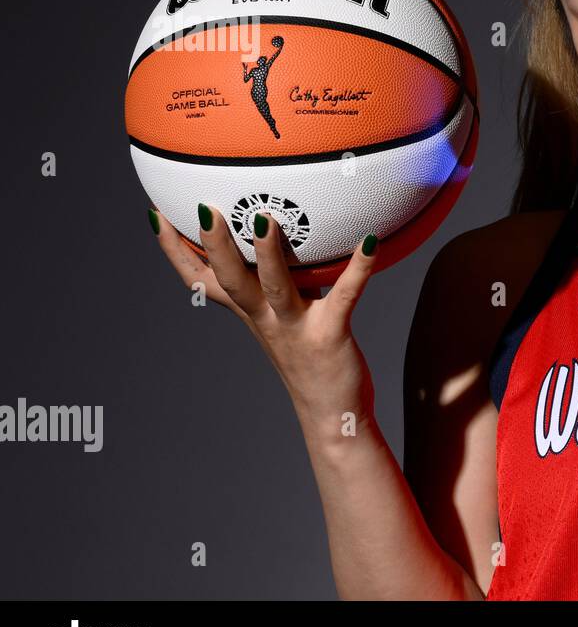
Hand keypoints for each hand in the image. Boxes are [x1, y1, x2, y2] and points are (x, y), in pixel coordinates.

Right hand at [147, 204, 379, 420]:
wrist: (333, 418)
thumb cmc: (310, 362)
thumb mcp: (282, 321)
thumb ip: (277, 286)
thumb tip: (279, 245)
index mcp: (251, 314)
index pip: (202, 281)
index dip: (176, 252)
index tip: (158, 214)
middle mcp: (266, 320)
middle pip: (230, 280)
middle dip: (214, 245)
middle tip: (204, 208)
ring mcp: (296, 328)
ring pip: (275, 288)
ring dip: (268, 254)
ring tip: (265, 219)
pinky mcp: (330, 335)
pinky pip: (344, 296)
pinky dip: (359, 269)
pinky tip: (370, 241)